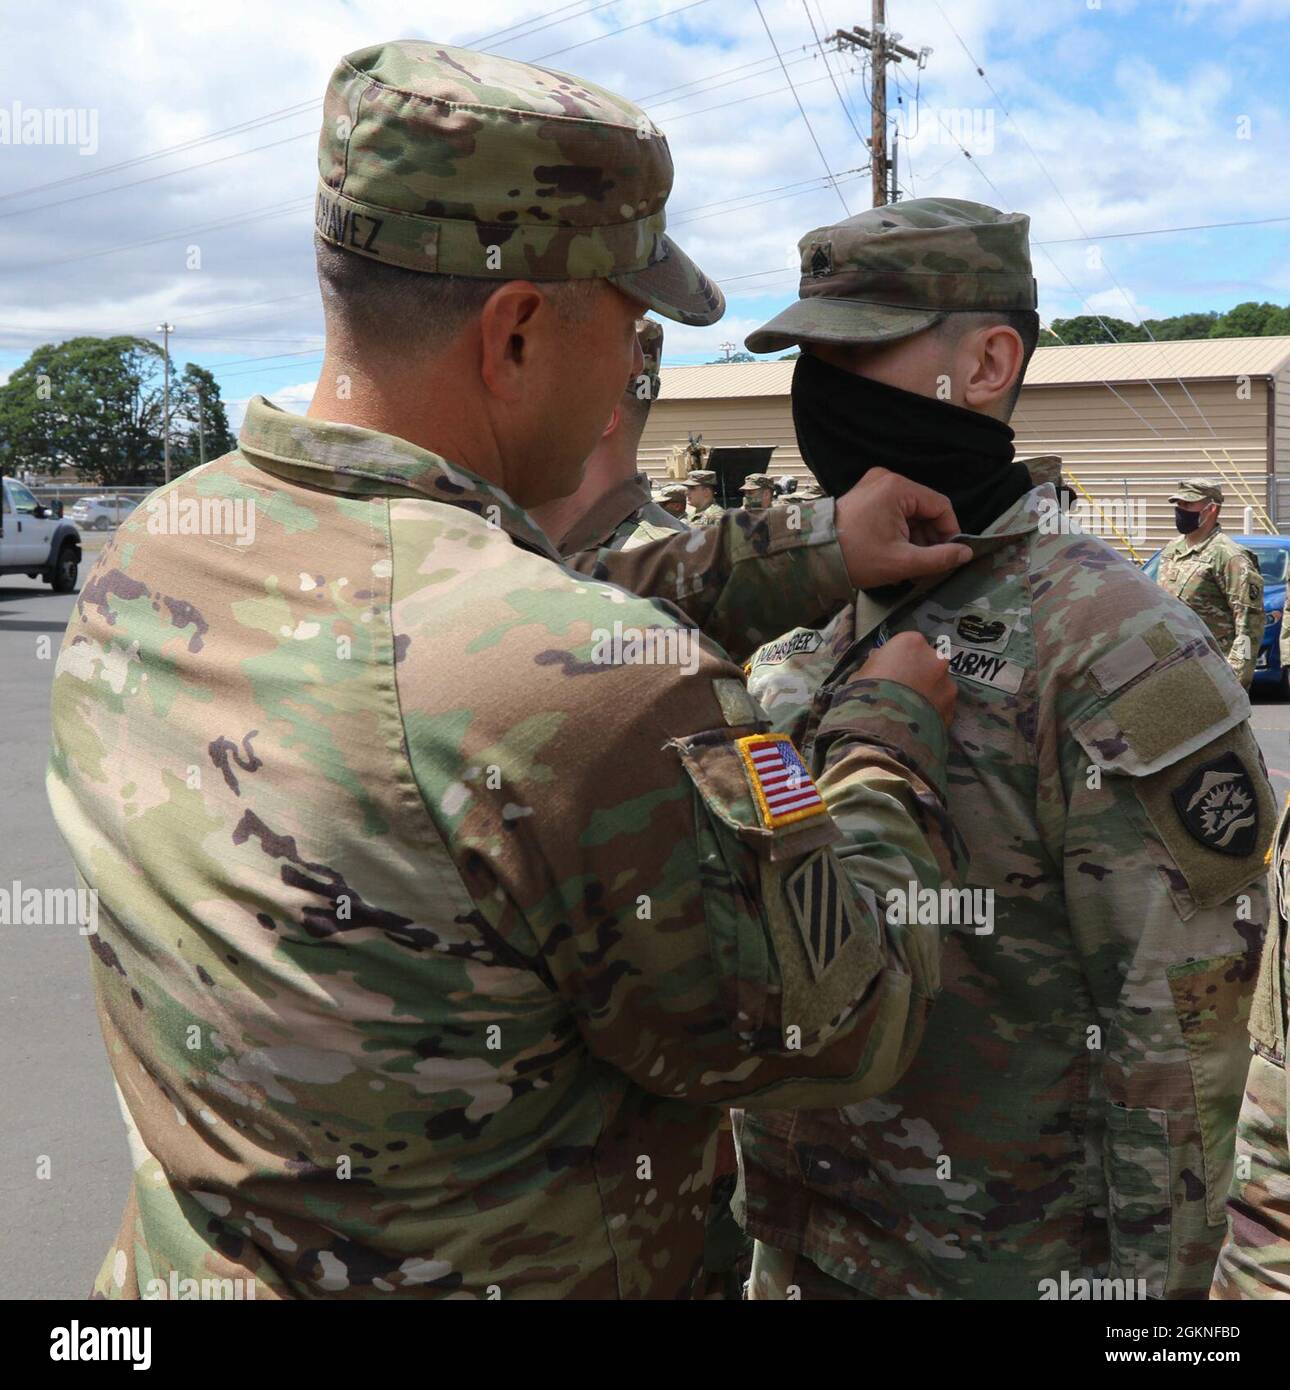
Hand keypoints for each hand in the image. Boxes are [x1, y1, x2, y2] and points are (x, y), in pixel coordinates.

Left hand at [834, 468, 972, 588]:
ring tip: (909, 562)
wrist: (813, 556)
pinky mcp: (865, 496)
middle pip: (924, 508)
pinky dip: (900, 531)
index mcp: (897, 488)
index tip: (948, 555)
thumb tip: (966, 554)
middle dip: (929, 537)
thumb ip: (939, 558)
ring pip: (910, 512)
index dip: (949, 532)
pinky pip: (894, 511)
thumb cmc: (856, 557)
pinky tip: (896, 552)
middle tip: (926, 563)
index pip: (940, 506)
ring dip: (915, 536)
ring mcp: (874, 486)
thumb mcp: (902, 561)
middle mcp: (887, 479)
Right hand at [856, 631, 956, 725]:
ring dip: (928, 693)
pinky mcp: (953, 708)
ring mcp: (948, 684)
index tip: (889, 670)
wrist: (883, 730)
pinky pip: (942, 706)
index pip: (907, 644)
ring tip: (910, 710)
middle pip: (928, 662)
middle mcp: (935, 658)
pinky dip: (933, 712)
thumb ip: (875, 665)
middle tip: (902, 690)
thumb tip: (878, 663)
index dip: (897, 658)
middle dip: (918, 673)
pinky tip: (918, 723)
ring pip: (938, 684)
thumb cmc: (867, 695)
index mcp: (911, 643)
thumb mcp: (860, 674)